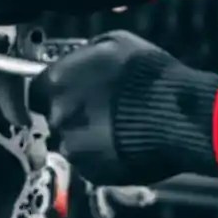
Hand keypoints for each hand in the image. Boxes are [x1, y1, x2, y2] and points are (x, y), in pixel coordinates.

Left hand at [29, 31, 217, 185]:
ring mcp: (74, 148)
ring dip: (89, 138)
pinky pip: (91, 164)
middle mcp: (58, 117)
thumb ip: (84, 55)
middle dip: (75, 115)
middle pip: (56, 117)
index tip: (71, 93)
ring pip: (73, 143)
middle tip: (103, 111)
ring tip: (120, 130)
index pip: (38, 90)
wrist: (179, 117)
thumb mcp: (114, 44)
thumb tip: (76, 59)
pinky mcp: (92, 173)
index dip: (54, 92)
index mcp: (57, 83)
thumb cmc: (149, 74)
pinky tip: (126, 147)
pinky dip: (104, 158)